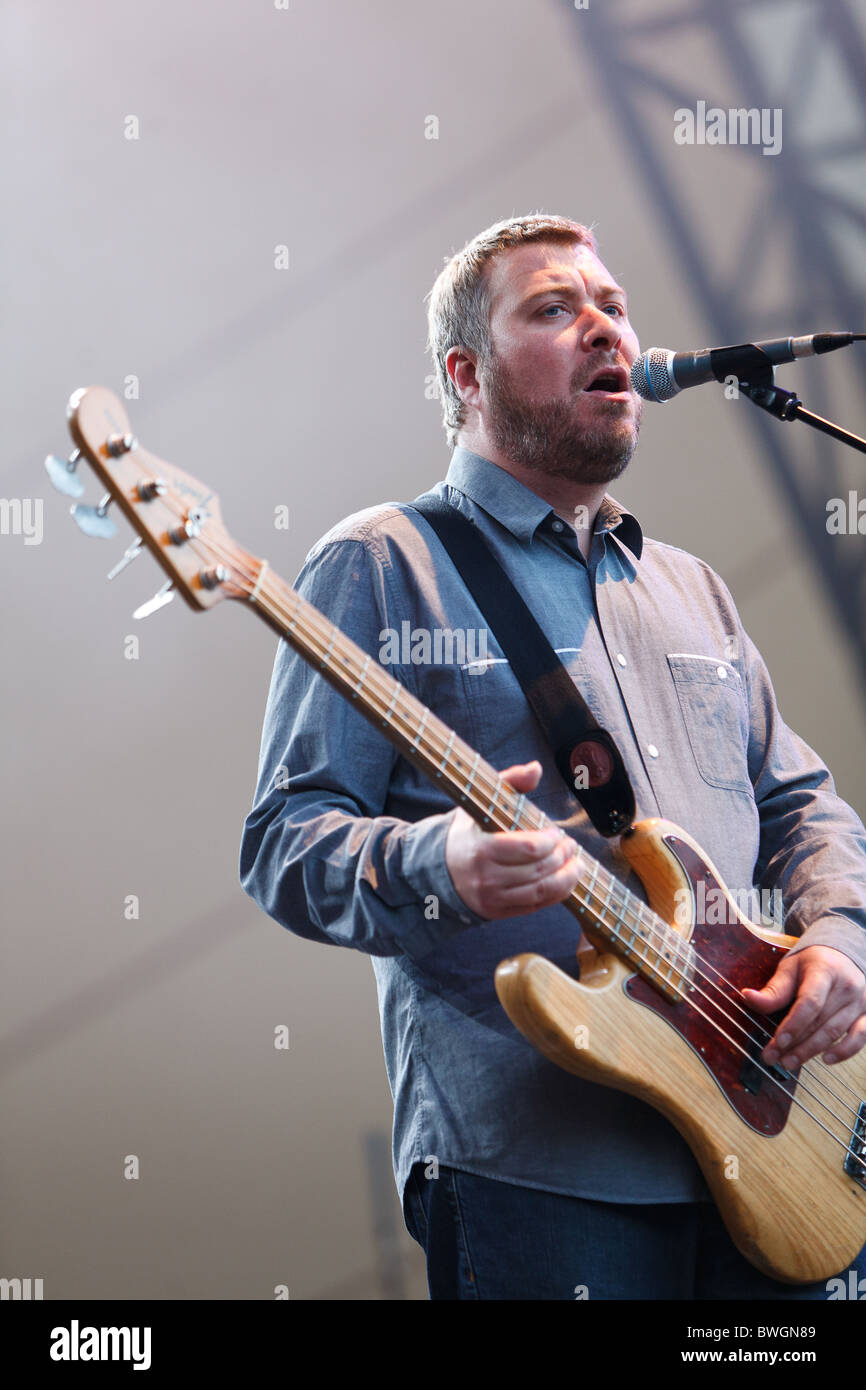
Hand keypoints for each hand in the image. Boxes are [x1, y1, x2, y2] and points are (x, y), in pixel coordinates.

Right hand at [445, 759, 581, 919]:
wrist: (439, 866)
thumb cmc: (469, 830)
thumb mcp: (481, 801)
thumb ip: (510, 781)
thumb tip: (536, 769)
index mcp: (481, 848)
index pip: (528, 848)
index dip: (550, 840)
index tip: (556, 832)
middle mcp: (486, 877)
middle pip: (538, 870)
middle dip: (562, 856)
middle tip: (571, 845)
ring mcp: (492, 898)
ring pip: (541, 892)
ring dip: (566, 877)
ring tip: (576, 864)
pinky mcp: (497, 911)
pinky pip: (535, 906)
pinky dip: (557, 894)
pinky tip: (565, 880)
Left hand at [742, 944, 865, 1068]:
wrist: (842, 956)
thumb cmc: (814, 963)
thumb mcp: (790, 968)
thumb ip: (773, 989)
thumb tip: (747, 997)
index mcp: (825, 970)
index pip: (810, 1002)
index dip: (793, 1024)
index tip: (777, 1041)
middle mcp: (847, 986)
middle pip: (819, 1021)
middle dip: (795, 1044)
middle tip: (774, 1058)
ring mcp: (860, 1002)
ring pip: (835, 1033)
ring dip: (811, 1051)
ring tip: (789, 1061)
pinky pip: (860, 1038)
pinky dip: (845, 1052)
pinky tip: (826, 1059)